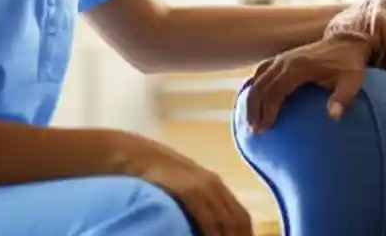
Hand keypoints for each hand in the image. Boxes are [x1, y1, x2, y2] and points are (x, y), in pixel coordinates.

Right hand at [131, 137, 252, 235]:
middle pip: (238, 220)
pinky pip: (209, 218)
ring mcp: (204, 187)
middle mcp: (215, 185)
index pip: (242, 216)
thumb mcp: (185, 188)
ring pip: (227, 221)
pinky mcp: (190, 191)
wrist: (139, 157)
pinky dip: (214, 234)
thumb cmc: (157, 177)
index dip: (246, 234)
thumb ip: (199, 204)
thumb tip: (210, 225)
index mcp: (216, 186)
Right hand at [245, 35, 371, 132]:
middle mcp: (285, 60)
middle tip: (254, 132)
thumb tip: (334, 116)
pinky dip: (255, 88)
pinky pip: (261, 73)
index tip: (265, 130)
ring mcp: (282, 58)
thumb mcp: (352, 81)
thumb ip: (343, 98)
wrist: (347, 41)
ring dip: (252, 101)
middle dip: (254, 110)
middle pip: (260, 86)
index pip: (275, 90)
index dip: (268, 111)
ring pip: (257, 80)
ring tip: (251, 123)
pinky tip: (254, 103)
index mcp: (299, 66)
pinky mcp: (282, 58)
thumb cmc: (349, 64)